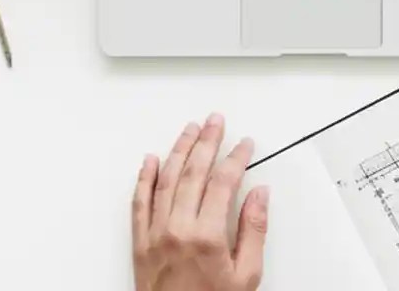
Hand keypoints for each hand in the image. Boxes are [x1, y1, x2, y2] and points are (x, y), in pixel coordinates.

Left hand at [132, 114, 269, 290]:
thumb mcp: (246, 276)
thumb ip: (253, 231)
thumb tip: (258, 195)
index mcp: (206, 236)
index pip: (222, 183)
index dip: (235, 158)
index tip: (245, 145)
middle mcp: (177, 229)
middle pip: (192, 172)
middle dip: (206, 142)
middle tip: (215, 123)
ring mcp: (155, 234)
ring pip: (165, 180)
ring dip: (178, 150)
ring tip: (189, 130)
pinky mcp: (140, 242)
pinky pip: (139, 202)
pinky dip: (144, 178)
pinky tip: (150, 160)